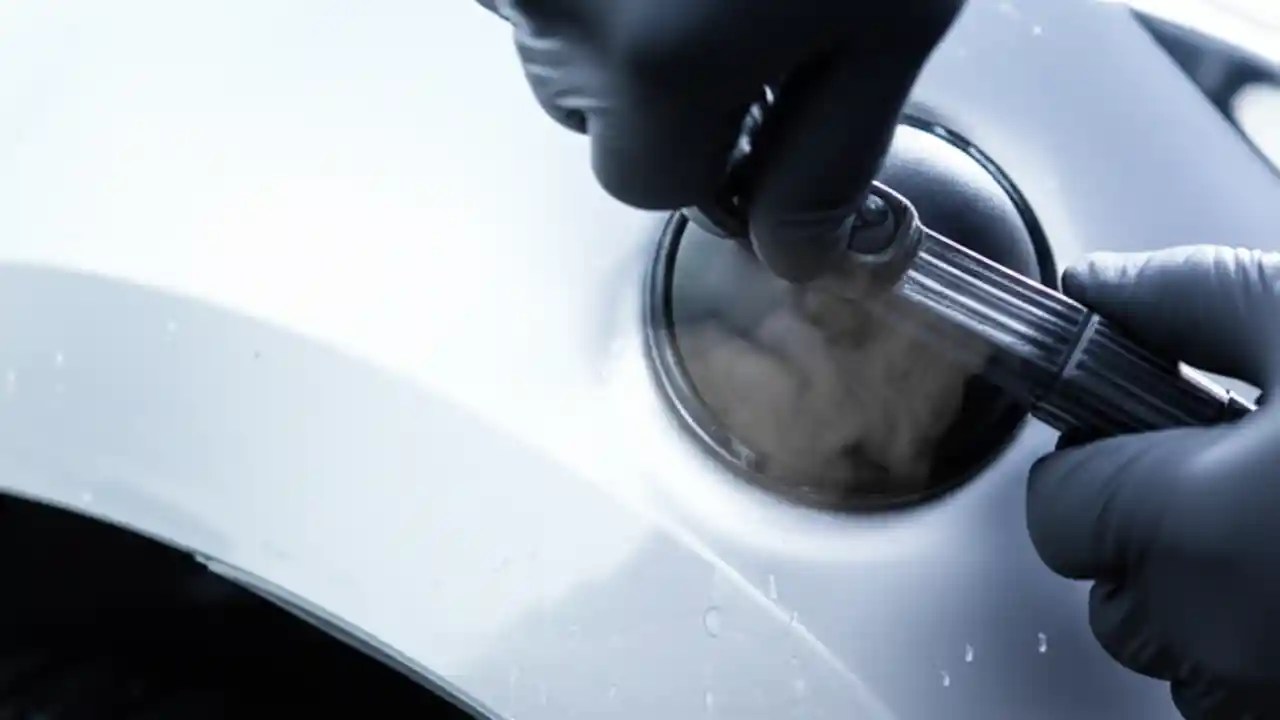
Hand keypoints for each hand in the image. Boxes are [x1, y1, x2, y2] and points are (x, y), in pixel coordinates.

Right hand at [475, 0, 964, 281]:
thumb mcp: (891, 16)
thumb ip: (830, 160)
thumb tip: (791, 253)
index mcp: (652, 62)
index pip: (648, 186)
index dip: (715, 158)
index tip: (755, 123)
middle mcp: (556, 8)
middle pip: (590, 113)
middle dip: (659, 89)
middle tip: (737, 17)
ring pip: (556, 36)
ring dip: (621, 22)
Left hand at [1027, 246, 1279, 718]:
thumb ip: (1186, 300)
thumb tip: (1099, 284)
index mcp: (1193, 526)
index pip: (1054, 512)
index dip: (1093, 466)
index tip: (1146, 438)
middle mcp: (1218, 633)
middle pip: (1104, 587)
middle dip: (1143, 533)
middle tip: (1231, 478)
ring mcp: (1264, 687)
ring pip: (1169, 651)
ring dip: (1198, 596)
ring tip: (1276, 525)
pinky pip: (1232, 693)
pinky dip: (1248, 647)